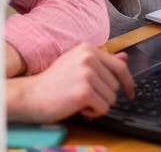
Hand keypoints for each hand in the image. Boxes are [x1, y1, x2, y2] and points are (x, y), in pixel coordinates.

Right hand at [8, 43, 134, 121]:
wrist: (30, 95)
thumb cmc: (52, 82)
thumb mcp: (77, 65)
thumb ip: (101, 62)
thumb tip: (124, 57)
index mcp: (88, 48)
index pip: (120, 66)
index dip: (127, 82)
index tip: (130, 92)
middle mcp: (89, 57)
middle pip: (115, 86)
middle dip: (103, 95)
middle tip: (82, 95)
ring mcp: (87, 73)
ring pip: (111, 99)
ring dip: (97, 105)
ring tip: (77, 99)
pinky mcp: (84, 91)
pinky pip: (102, 109)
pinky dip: (92, 113)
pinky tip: (77, 107)